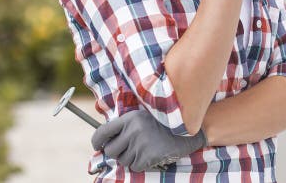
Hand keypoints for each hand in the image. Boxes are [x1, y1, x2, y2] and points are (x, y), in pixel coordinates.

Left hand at [91, 109, 206, 171]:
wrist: (187, 130)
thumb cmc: (164, 124)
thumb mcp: (144, 118)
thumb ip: (126, 126)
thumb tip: (107, 142)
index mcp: (130, 118)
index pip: (103, 131)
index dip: (97, 142)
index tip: (98, 147)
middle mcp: (133, 130)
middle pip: (111, 151)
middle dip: (118, 153)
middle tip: (129, 150)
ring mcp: (140, 143)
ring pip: (123, 161)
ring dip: (132, 159)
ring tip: (146, 149)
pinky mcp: (148, 156)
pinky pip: (136, 167)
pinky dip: (142, 164)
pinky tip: (152, 155)